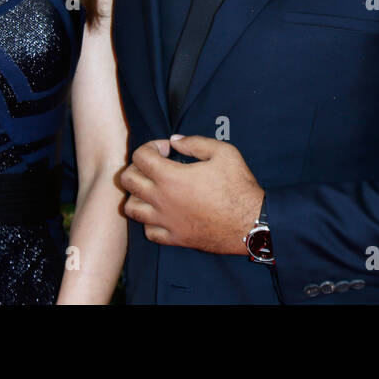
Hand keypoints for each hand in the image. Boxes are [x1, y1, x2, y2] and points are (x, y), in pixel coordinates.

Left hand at [119, 135, 263, 254]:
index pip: (140, 156)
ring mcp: (166, 221)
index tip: (167, 149)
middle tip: (155, 166)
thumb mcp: (223, 152)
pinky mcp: (174, 238)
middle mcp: (162, 200)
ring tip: (154, 189)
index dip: (151, 146)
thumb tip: (175, 140)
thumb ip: (194, 142)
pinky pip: (148, 231)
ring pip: (131, 208)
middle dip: (137, 167)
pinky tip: (163, 212)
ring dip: (138, 194)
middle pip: (127, 180)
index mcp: (171, 177)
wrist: (250, 223)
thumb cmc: (238, 187)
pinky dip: (149, 221)